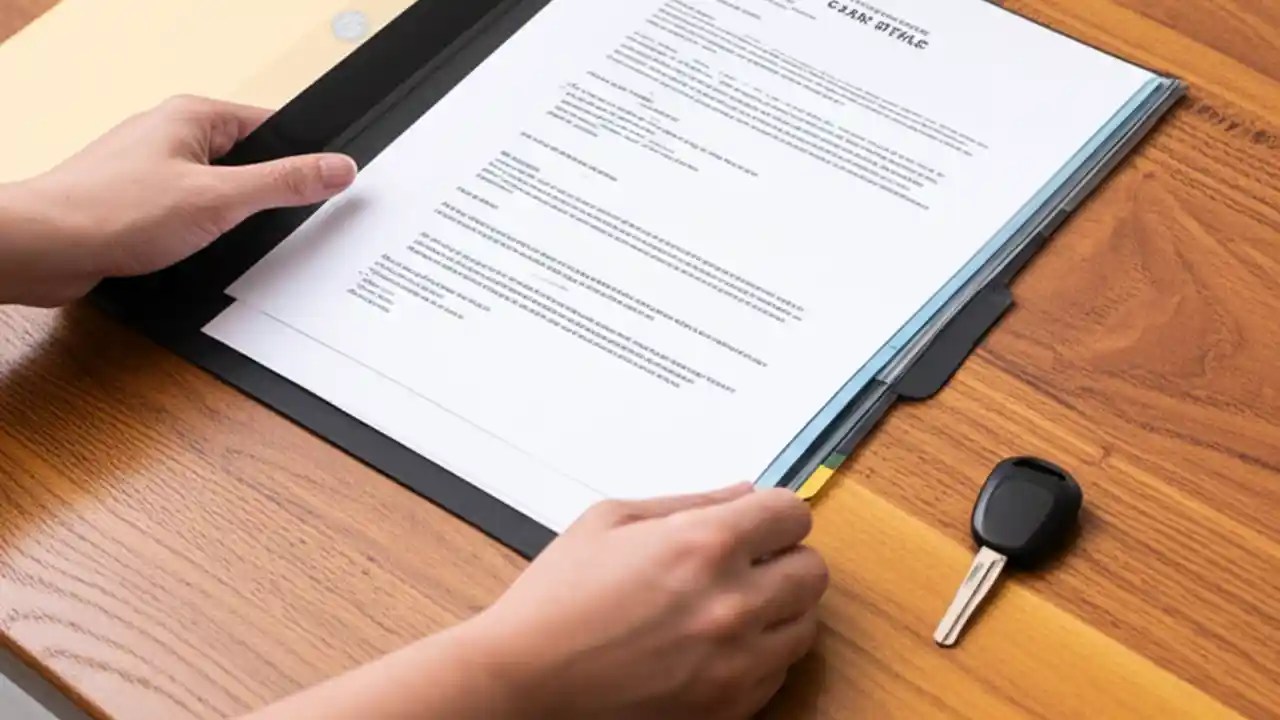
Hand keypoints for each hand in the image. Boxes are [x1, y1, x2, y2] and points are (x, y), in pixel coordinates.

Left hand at [0, 95, 356, 306]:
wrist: (44, 248)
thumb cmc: (111, 211)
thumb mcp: (219, 199)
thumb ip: (284, 183)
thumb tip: (336, 167)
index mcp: (194, 116)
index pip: (273, 126)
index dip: (304, 156)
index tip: (330, 180)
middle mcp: (173, 135)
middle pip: (248, 160)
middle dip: (265, 194)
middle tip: (274, 220)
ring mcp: (154, 169)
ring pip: (219, 191)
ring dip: (230, 218)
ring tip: (223, 236)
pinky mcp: (139, 202)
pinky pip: (191, 212)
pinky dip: (201, 233)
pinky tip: (196, 251)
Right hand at [240, 485, 826, 719]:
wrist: (524, 681)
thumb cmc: (556, 601)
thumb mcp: (610, 521)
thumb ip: (687, 502)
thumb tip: (742, 494)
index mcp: (703, 545)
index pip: (793, 514)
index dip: (776, 514)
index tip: (762, 522)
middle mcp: (732, 603)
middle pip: (813, 570)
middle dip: (785, 559)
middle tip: (750, 563)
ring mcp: (735, 662)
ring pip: (805, 626)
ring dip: (779, 610)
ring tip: (733, 607)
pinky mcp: (729, 707)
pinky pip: (779, 673)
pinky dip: (760, 656)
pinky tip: (718, 645)